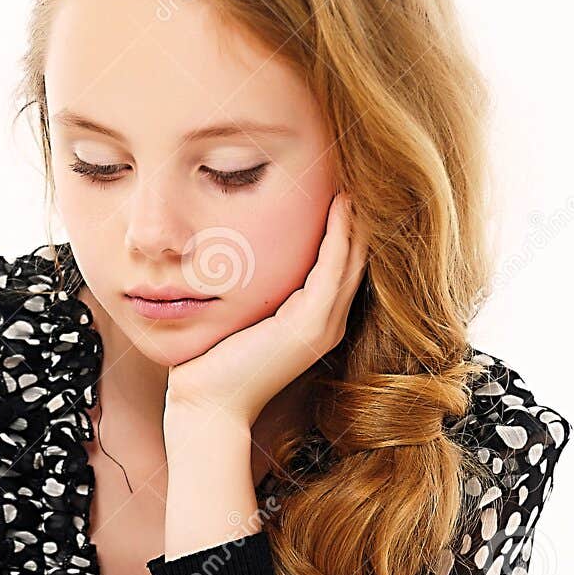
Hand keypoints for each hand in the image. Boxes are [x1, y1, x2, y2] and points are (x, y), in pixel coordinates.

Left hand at [165, 192, 368, 428]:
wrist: (208, 403)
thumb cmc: (215, 361)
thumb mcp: (244, 315)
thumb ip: (257, 287)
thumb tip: (244, 249)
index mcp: (315, 319)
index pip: (342, 262)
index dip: (348, 223)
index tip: (344, 182)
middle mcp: (328, 321)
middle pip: (357, 256)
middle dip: (361, 214)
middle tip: (366, 171)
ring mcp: (323, 324)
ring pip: (352, 258)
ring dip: (357, 217)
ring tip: (360, 177)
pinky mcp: (309, 324)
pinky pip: (333, 267)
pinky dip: (340, 233)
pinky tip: (342, 203)